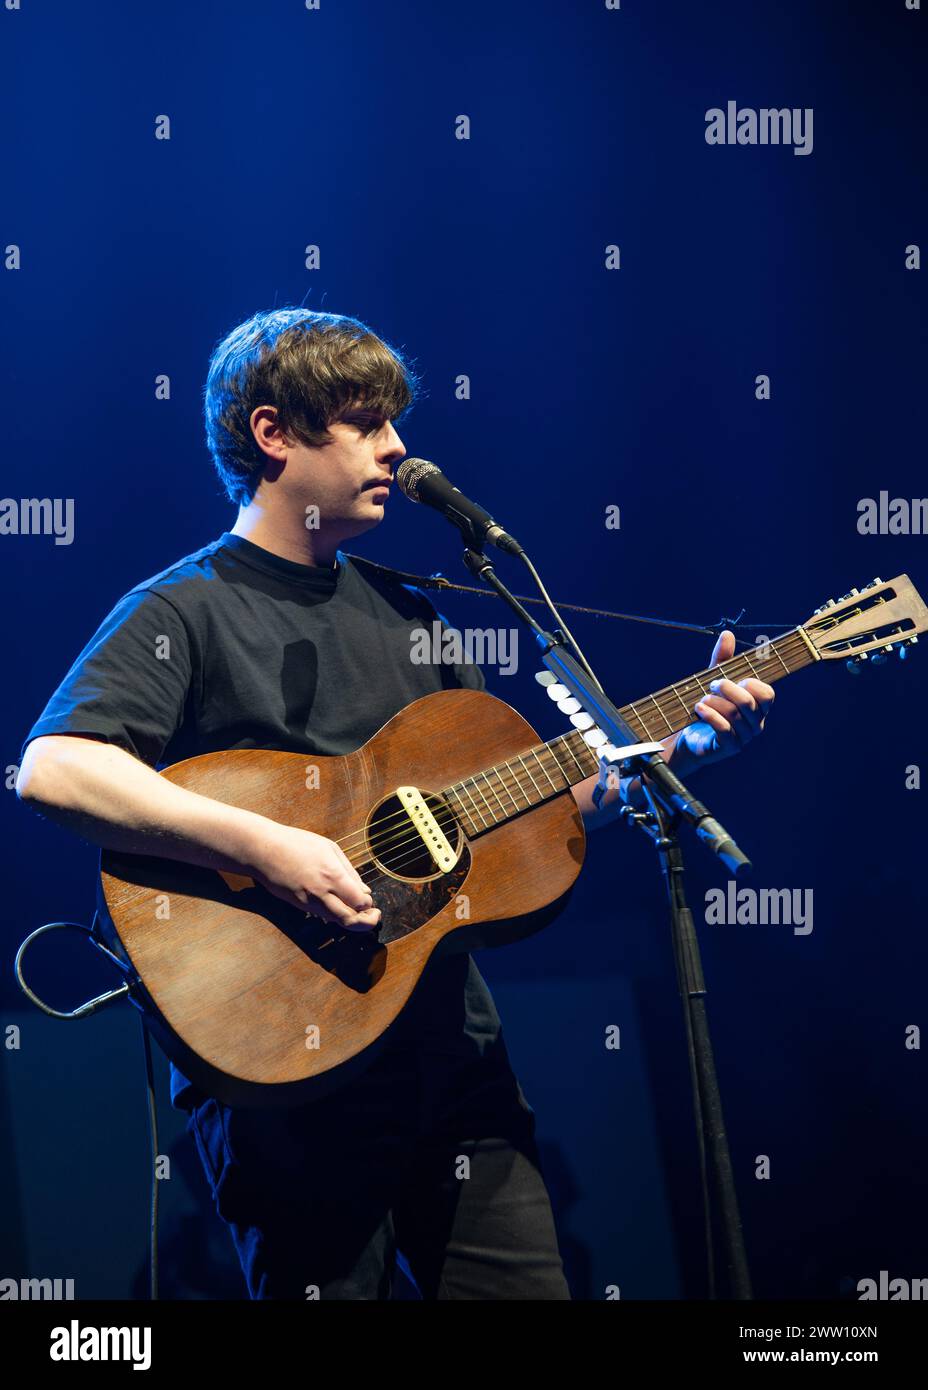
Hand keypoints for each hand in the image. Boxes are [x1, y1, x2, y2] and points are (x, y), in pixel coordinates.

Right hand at [249, 823, 380, 931]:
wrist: (263, 851)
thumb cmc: (297, 844)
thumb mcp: (329, 848)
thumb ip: (349, 870)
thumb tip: (364, 890)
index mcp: (333, 875)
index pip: (359, 901)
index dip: (368, 904)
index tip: (369, 899)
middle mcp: (322, 893)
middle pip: (350, 919)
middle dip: (367, 922)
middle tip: (374, 916)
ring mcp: (309, 902)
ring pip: (337, 922)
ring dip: (352, 921)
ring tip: (360, 913)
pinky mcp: (299, 906)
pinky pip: (323, 916)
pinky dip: (335, 916)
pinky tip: (340, 906)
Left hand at [669, 629, 774, 776]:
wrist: (689, 735)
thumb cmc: (708, 707)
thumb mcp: (714, 681)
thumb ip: (723, 659)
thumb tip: (728, 634)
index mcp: (758, 707)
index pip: (767, 694)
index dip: (749, 683)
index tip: (729, 678)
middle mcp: (755, 723)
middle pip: (750, 703)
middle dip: (728, 689)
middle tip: (711, 685)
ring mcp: (744, 737)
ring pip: (735, 716)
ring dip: (715, 702)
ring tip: (701, 699)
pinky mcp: (729, 748)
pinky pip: (725, 730)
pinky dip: (710, 716)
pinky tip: (699, 708)